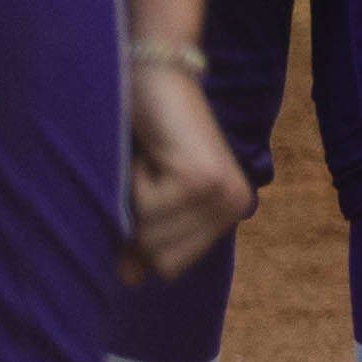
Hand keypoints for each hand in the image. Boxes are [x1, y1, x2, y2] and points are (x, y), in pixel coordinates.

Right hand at [120, 60, 252, 281]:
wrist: (156, 79)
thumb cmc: (145, 139)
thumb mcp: (147, 197)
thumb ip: (143, 238)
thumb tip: (129, 281)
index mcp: (226, 215)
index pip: (168, 268)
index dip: (141, 238)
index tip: (146, 195)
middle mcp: (232, 207)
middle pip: (158, 259)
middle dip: (135, 220)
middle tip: (147, 176)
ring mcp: (219, 194)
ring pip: (148, 237)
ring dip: (131, 199)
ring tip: (149, 163)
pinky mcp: (200, 179)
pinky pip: (142, 210)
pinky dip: (132, 181)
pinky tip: (150, 153)